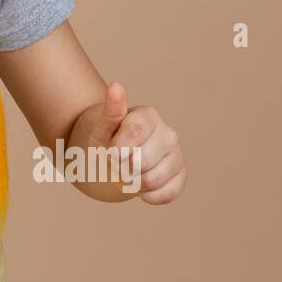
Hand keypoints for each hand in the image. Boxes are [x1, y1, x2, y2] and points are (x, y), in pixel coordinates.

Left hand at [85, 82, 186, 204]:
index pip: (134, 133)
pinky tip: (140, 186)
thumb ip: (110, 111)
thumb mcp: (101, 127)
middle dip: (122, 168)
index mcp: (148, 116)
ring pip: (152, 180)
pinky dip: (147, 196)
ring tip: (127, 173)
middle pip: (142, 161)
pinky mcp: (181, 175)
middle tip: (117, 163)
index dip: (117, 149)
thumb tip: (115, 86)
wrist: (113, 157)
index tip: (109, 151)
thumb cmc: (106, 139)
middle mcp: (168, 133)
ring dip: (132, 183)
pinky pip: (166, 194)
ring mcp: (177, 155)